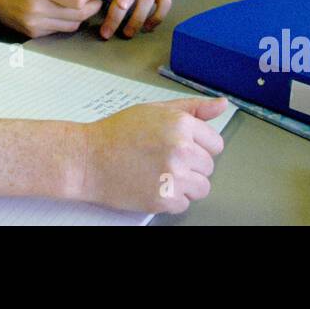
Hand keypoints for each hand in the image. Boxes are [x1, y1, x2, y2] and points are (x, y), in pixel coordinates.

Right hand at [0, 0, 100, 37]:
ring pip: (72, 25)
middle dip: (91, 7)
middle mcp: (37, 7)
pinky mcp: (33, 33)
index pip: (77, 0)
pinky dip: (65, 21)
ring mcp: (35, 23)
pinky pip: (59, 30)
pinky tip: (60, 10)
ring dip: (80, 15)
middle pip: (78, 15)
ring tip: (76, 3)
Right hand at [80, 98, 226, 213]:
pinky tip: (152, 185)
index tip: (180, 148)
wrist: (87, 159)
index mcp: (181, 124)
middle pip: (209, 167)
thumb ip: (192, 108)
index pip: (215, 144)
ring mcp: (174, 176)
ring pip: (201, 188)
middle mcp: (181, 149)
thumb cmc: (117, 133)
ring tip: (160, 174)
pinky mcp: (164, 199)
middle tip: (163, 160)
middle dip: (191, 166)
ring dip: (185, 185)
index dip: (198, 146)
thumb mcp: (155, 111)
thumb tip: (222, 104)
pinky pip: (185, 204)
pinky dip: (171, 199)